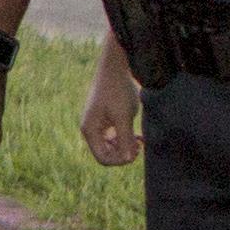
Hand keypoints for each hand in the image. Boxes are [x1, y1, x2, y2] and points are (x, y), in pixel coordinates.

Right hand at [77, 40, 142, 171]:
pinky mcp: (105, 119)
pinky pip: (114, 137)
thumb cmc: (117, 91)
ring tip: (139, 140)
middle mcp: (90, 129)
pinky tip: (137, 135)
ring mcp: (97, 124)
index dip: (120, 160)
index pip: (103, 158)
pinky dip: (125, 138)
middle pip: (106, 154)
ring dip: (125, 146)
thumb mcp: (123, 117)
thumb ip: (125, 139)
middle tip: (139, 145)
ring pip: (111, 146)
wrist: (115, 69)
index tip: (135, 150)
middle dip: (123, 153)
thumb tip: (128, 159)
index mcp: (90, 130)